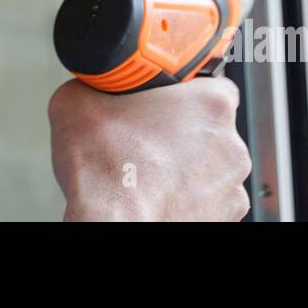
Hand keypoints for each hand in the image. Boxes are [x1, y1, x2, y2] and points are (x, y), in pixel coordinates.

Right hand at [49, 75, 251, 221]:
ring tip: (147, 169)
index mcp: (210, 104)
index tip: (161, 96)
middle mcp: (230, 144)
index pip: (210, 82)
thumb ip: (96, 84)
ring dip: (184, 165)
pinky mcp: (223, 217)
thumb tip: (91, 84)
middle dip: (180, 130)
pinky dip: (185, 196)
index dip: (182, 90)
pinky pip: (205, 197)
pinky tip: (156, 193)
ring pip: (207, 164)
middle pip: (208, 126)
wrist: (110, 225)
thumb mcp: (77, 101)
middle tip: (145, 135)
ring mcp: (229, 185)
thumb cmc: (106, 172)